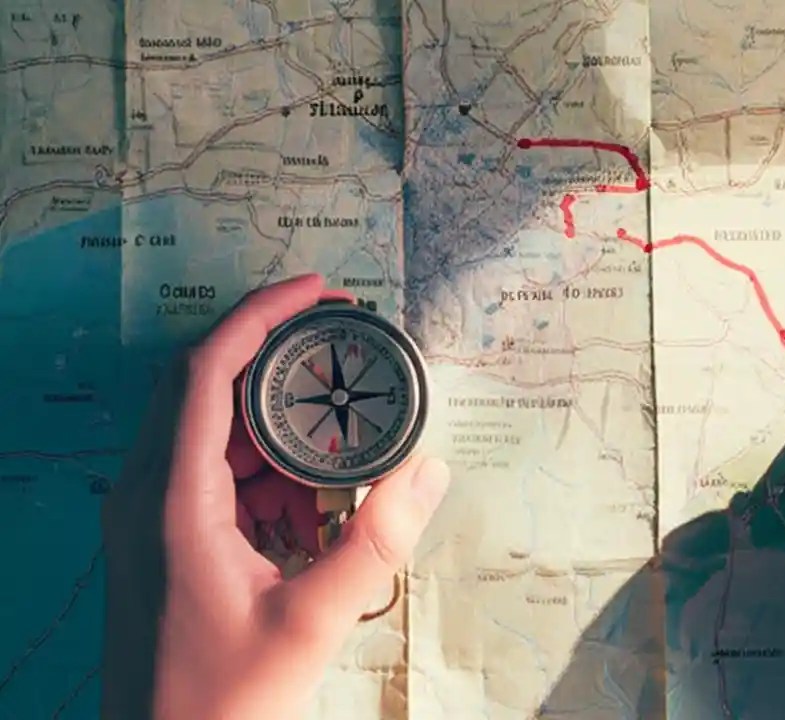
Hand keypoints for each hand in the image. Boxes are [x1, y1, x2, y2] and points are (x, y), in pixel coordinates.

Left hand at [101, 274, 450, 719]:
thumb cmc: (221, 700)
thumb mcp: (312, 621)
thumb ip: (376, 541)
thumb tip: (430, 471)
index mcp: (174, 501)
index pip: (207, 371)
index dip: (261, 314)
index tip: (317, 288)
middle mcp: (147, 495)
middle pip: (208, 389)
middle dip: (280, 365)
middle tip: (344, 351)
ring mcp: (149, 517)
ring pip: (214, 435)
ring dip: (279, 435)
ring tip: (340, 466)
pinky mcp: (161, 539)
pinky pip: (214, 477)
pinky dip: (267, 478)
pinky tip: (309, 518)